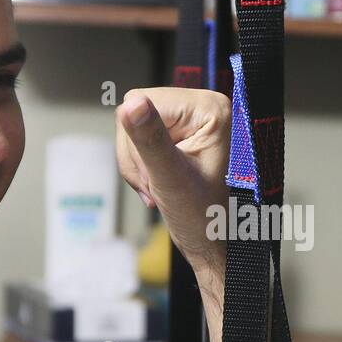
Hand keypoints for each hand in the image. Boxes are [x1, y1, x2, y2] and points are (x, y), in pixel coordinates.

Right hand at [115, 87, 229, 307]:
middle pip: (135, 111)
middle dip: (136, 154)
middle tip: (155, 183)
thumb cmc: (200, 216)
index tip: (156, 171)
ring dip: (135, 163)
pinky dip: (138, 166)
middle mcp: (202, 105)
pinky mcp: (177, 130)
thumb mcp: (170, 178)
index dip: (138, 139)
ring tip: (156, 186)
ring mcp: (189, 117)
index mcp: (210, 108)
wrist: (207, 240)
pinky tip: (155, 183)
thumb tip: (132, 103)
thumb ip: (150, 139)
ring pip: (132, 125)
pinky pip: (137, 137)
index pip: (143, 101)